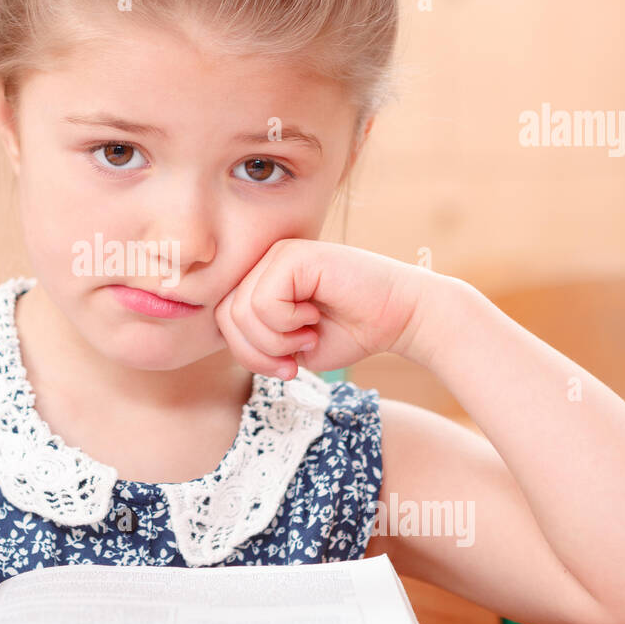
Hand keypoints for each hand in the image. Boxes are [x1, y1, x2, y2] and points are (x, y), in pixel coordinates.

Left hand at [214, 238, 431, 379]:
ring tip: (307, 335)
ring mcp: (278, 254)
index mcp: (261, 281)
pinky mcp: (293, 255)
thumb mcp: (291, 347)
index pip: (224, 321)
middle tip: (293, 360)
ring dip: (275, 341)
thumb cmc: (350, 331)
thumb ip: (256, 342)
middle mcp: (265, 262)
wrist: (400, 317)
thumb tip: (225, 341)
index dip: (248, 354)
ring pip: (241, 311)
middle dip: (257, 353)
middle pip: (226, 317)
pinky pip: (263, 302)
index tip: (286, 369)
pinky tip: (315, 317)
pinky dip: (287, 324)